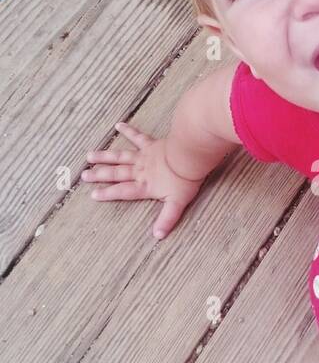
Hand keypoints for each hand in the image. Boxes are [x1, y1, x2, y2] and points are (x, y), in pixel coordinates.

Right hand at [82, 121, 205, 239]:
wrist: (190, 157)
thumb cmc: (184, 181)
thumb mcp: (177, 204)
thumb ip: (166, 220)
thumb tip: (158, 236)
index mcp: (144, 186)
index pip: (123, 191)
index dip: (108, 194)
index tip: (93, 195)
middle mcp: (140, 171)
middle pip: (116, 174)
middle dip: (99, 175)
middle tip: (84, 175)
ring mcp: (144, 156)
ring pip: (120, 157)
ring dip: (105, 157)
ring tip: (89, 156)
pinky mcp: (151, 144)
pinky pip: (137, 137)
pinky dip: (128, 131)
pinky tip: (118, 126)